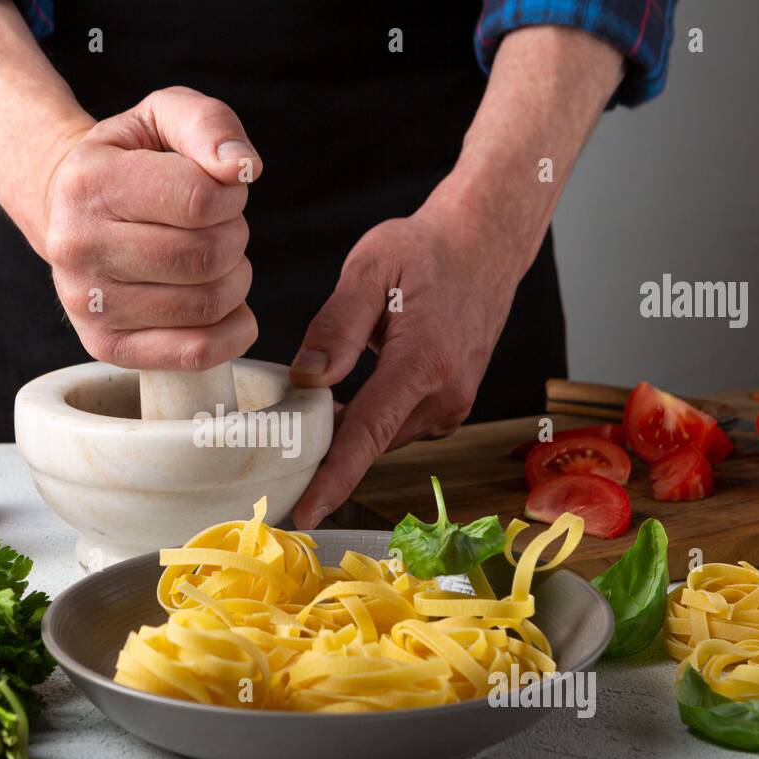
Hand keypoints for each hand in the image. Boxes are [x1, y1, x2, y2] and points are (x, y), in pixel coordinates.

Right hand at [30, 88, 263, 369]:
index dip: (231, 196)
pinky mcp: (106, 346)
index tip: (219, 192)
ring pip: (207, 304)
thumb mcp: (162, 118)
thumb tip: (241, 169)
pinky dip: (233, 330)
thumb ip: (209, 125)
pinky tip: (224, 305)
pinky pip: (197, 353)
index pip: (200, 199)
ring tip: (213, 261)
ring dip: (235, 281)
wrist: (70, 211)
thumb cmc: (130, 162)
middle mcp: (78, 247)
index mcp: (89, 183)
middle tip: (220, 228)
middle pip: (206, 256)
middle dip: (234, 238)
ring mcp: (88, 304)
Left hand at [289, 208, 520, 528]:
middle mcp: (444, 395)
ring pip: (383, 437)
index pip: (367, 435)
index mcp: (423, 364)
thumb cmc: (427, 250)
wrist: (484, 244)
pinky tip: (349, 395)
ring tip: (311, 407)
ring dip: (348, 431)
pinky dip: (371, 420)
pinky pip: (399, 426)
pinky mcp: (451, 405)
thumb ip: (337, 325)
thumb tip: (306, 377)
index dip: (333, 479)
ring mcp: (453, 404)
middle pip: (370, 443)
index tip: (306, 514)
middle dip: (325, 450)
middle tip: (275, 440)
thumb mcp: (371, 269)